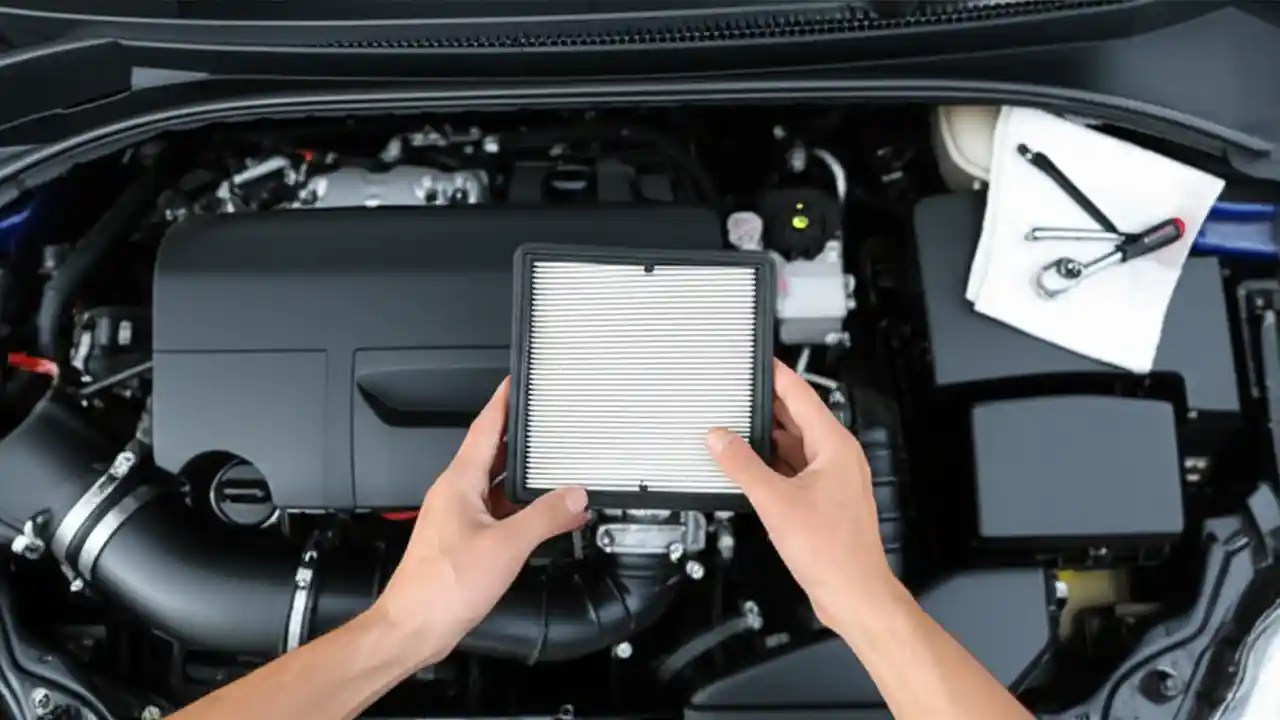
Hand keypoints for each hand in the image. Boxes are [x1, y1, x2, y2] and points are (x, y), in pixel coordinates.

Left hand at [372, 378, 588, 667]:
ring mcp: (456, 519)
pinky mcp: (461, 542)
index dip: (501, 402)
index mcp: (458, 483)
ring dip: (522, 480)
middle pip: (491, 455)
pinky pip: (495, 513)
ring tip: (554, 471)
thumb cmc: (441, 588)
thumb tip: (574, 496)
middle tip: (544, 423)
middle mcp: (454, 495)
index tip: (514, 382)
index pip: (483, 428)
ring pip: (495, 487)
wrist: (413, 627)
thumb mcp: (506, 546)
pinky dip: (520, 511)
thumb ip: (545, 517)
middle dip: (520, 440)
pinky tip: (541, 520)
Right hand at [706, 360, 893, 631]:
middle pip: (798, 419)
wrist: (853, 593)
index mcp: (835, 447)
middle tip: (736, 394)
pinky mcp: (826, 501)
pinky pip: (796, 470)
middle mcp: (838, 458)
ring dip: (767, 439)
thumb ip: (743, 466)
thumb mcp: (775, 502)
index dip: (778, 374)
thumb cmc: (832, 552)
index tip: (758, 360)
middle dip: (766, 407)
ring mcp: (834, 480)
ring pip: (796, 446)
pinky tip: (751, 469)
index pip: (802, 395)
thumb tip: (720, 438)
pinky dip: (773, 465)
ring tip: (735, 431)